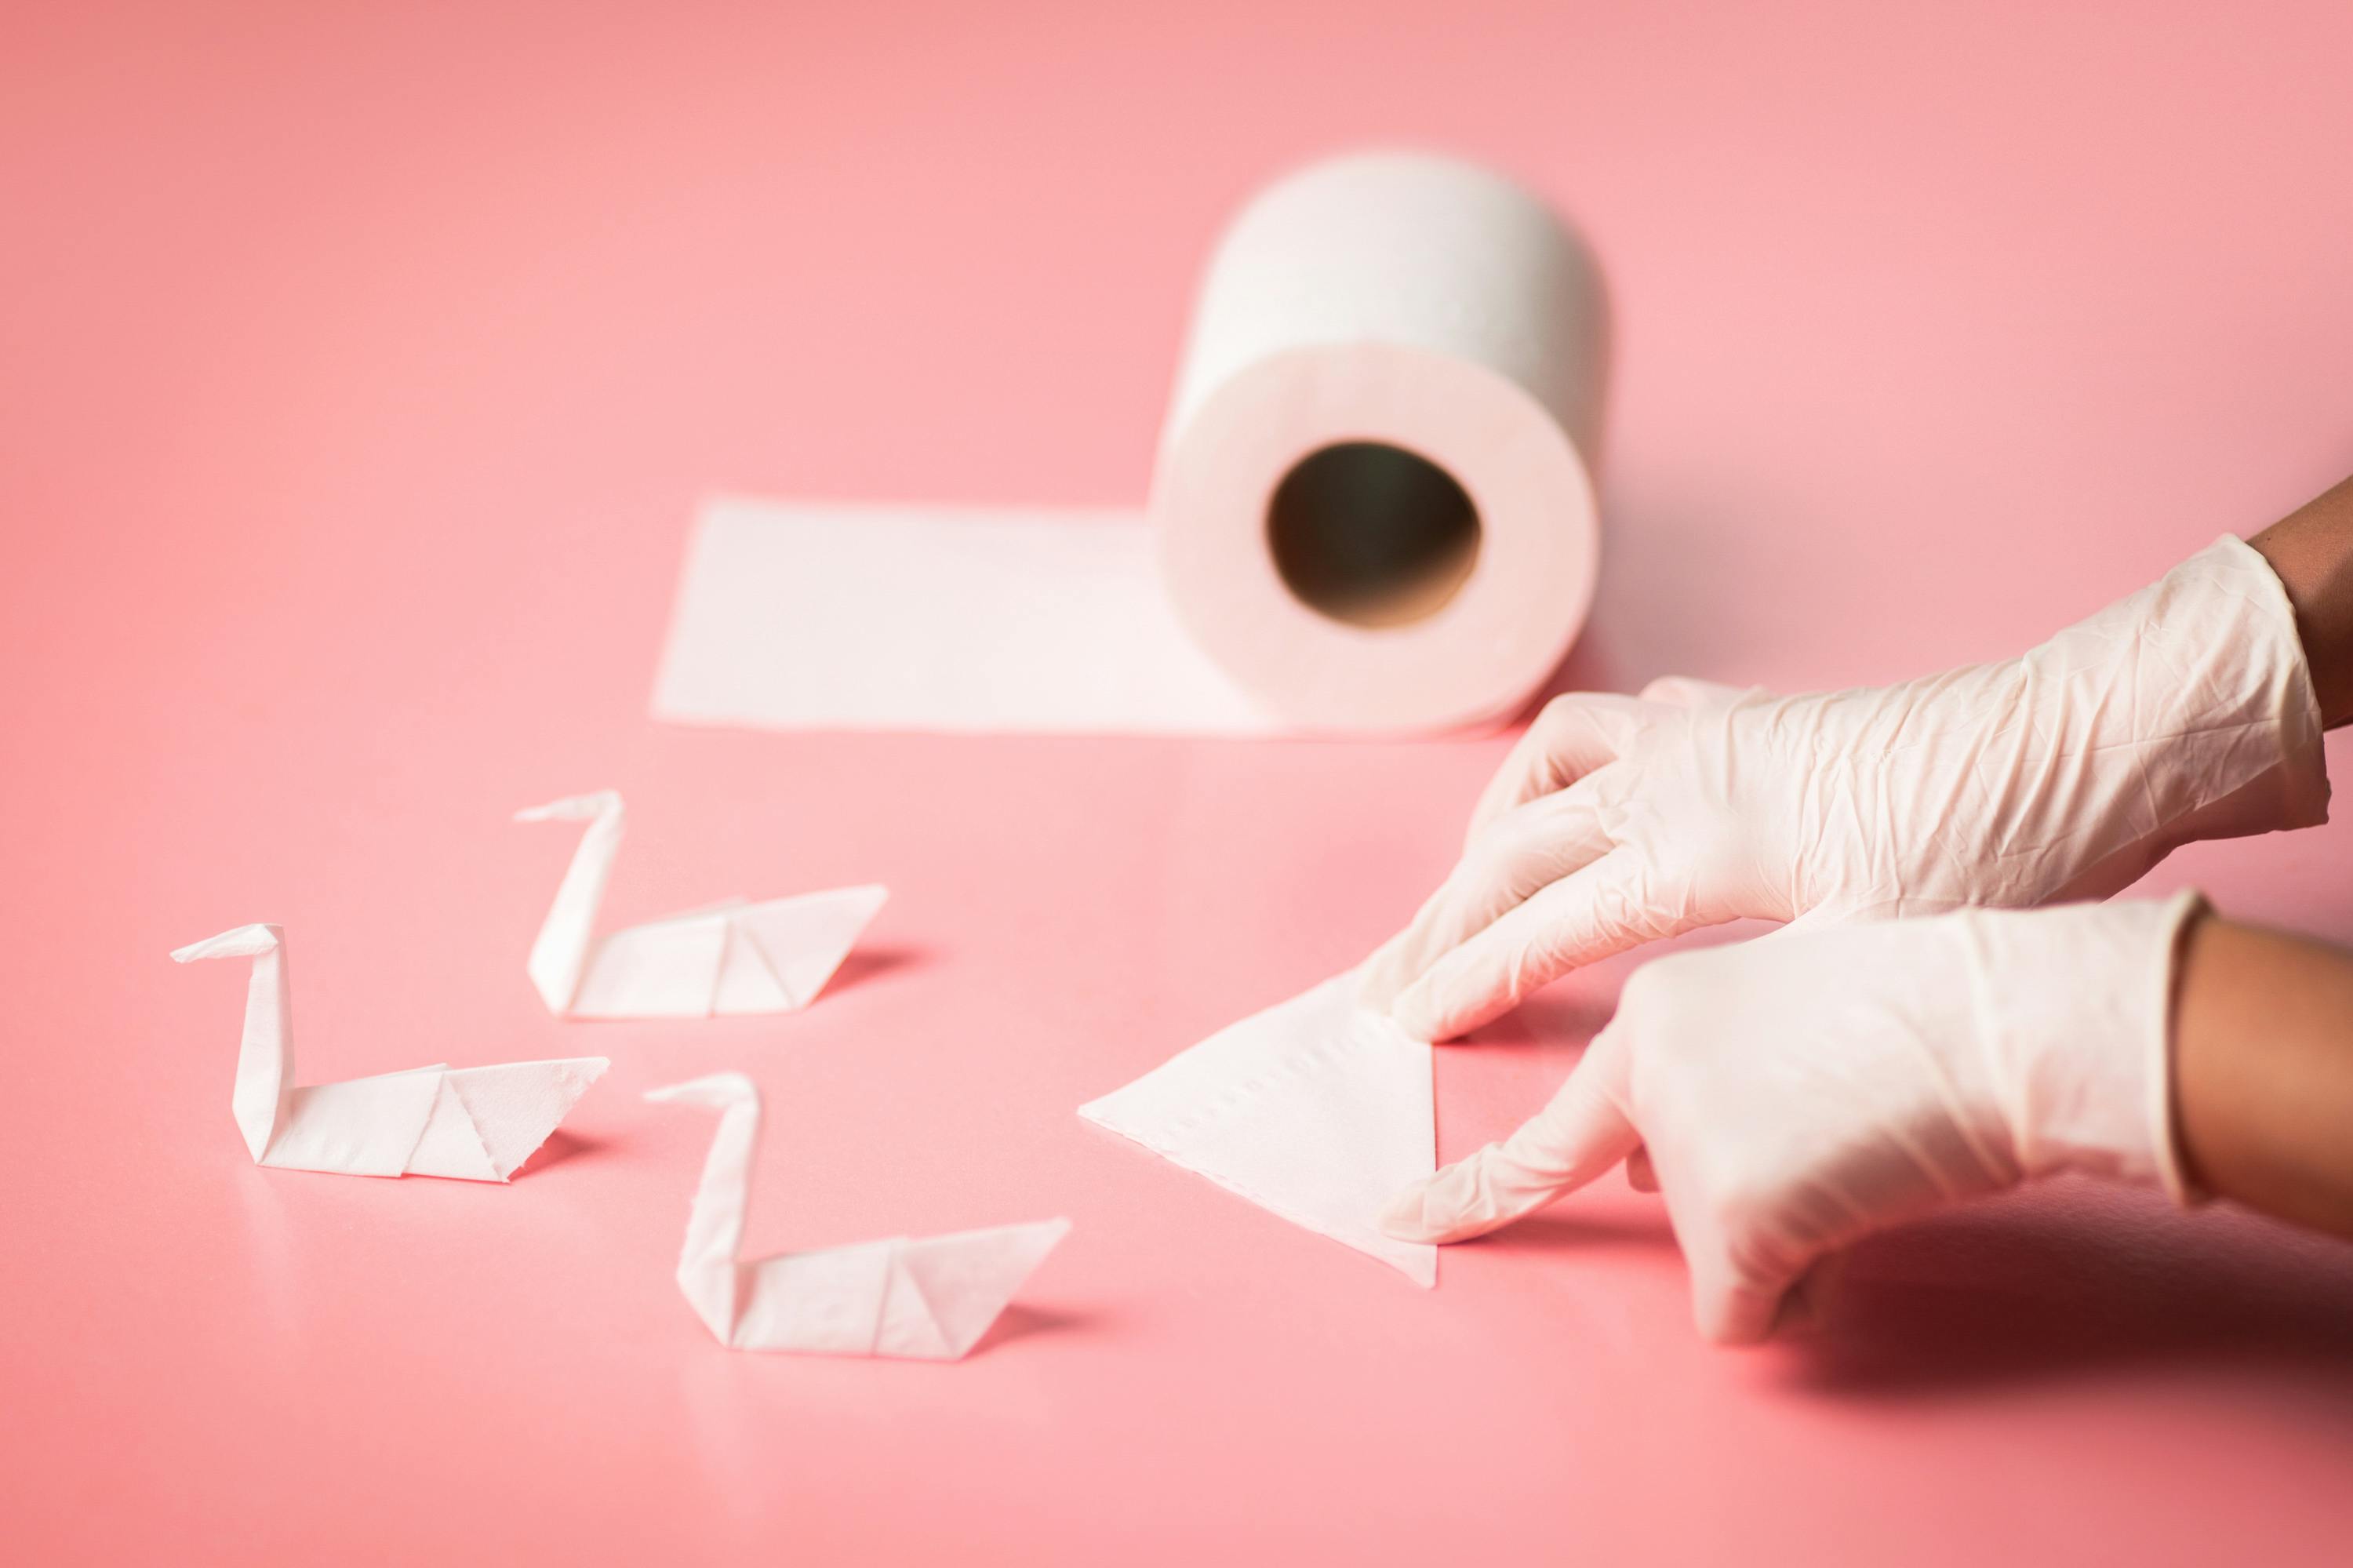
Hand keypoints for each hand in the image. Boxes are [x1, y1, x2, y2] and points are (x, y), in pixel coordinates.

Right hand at [1362, 537, 2325, 1040]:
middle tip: (1380, 981)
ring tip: (1466, 883)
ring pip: (1550, 763)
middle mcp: (1674, 773)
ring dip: (1492, 826)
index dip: (1459, 978)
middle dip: (1438, 921)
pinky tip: (1584, 791)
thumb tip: (1658, 1098)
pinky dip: (1574, 761)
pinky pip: (1621, 720)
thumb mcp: (1863, 959)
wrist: (2071, 743)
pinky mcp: (1747, 714)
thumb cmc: (1982, 857)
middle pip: (1510, 849)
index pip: (1537, 923)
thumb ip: (1743, 1015)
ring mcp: (1705, 729)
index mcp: (1691, 844)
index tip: (1398, 1024)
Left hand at [1380, 895, 2205, 1343]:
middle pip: (1661, 1200)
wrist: (2005, 1017)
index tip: (1398, 1218)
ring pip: (1719, 1261)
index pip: (1550, 1124)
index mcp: (1656, 1017)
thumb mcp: (1784, 1022)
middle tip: (1831, 1142)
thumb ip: (1700, 1088)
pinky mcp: (1732, 1209)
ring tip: (1865, 1154)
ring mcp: (1682, 1139)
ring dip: (1792, 1243)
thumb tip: (1641, 1178)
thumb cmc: (1926, 1016)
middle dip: (1740, 1209)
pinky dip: (1804, 1295)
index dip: (1467, 1189)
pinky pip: (1750, 1312)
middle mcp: (1646, 1071)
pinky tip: (1863, 1210)